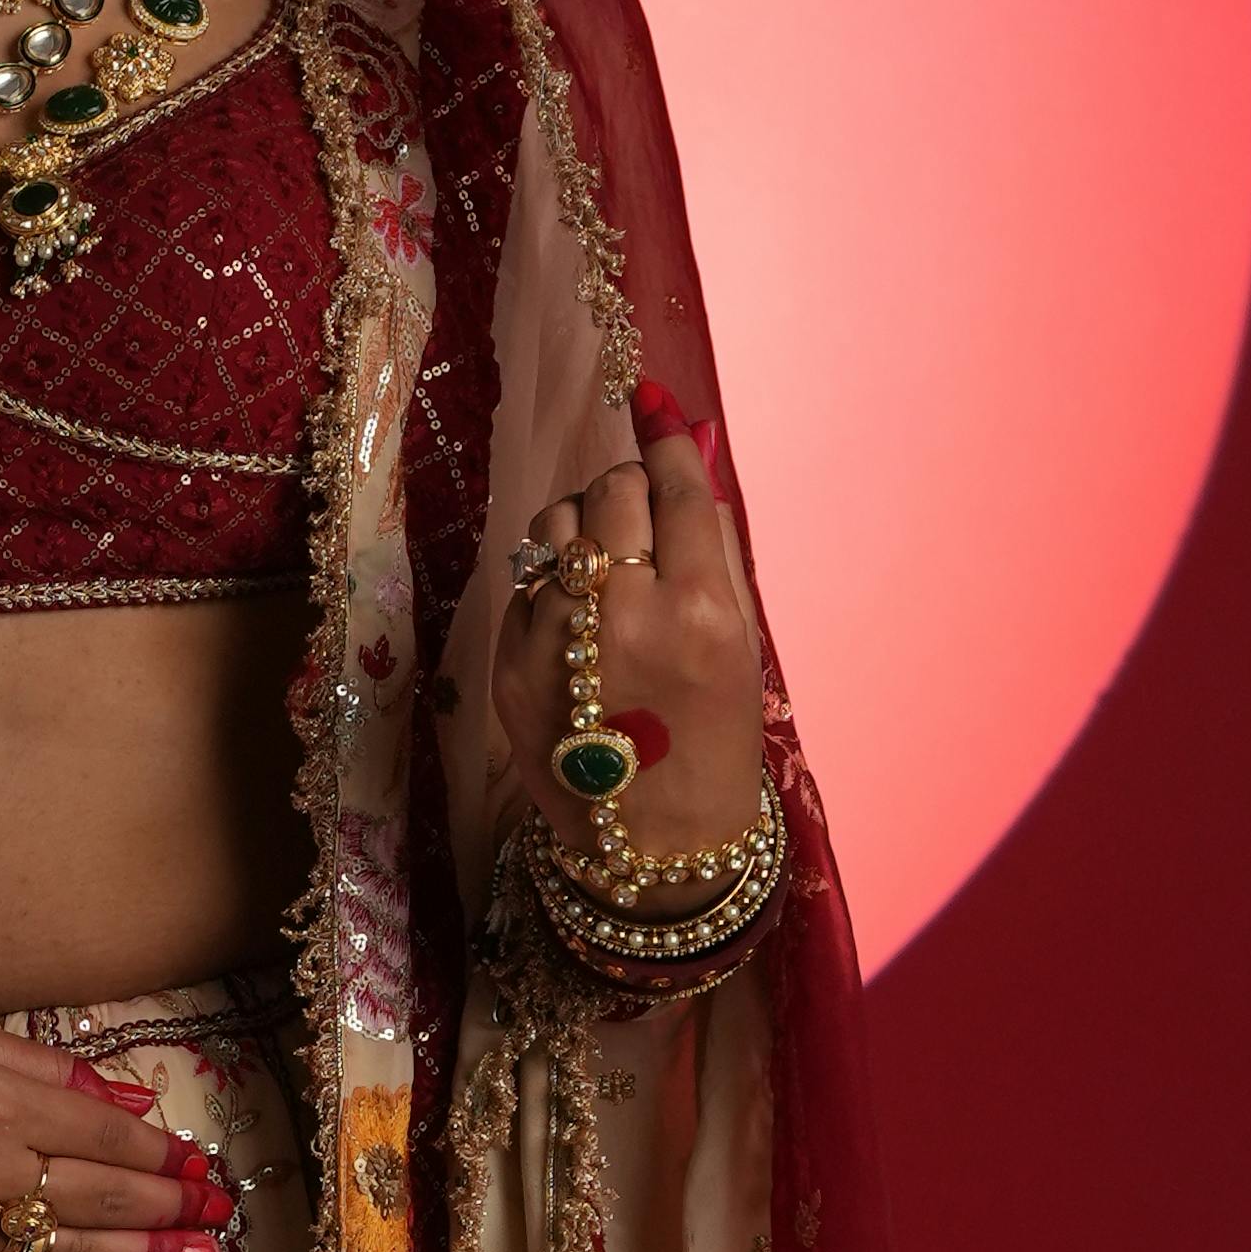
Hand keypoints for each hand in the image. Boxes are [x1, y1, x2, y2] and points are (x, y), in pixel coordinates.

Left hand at [489, 381, 768, 867]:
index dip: (665, 439)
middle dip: (626, 490)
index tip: (654, 405)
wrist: (657, 846)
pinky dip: (550, 588)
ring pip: (553, 527)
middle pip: (610, 494)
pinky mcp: (510, 670)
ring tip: (604, 566)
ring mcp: (557, 646)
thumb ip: (710, 545)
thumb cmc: (715, 740)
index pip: (674, 488)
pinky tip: (577, 626)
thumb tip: (687, 447)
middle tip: (638, 513)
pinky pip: (524, 585)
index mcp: (699, 613)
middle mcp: (623, 621)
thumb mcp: (739, 643)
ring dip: (580, 528)